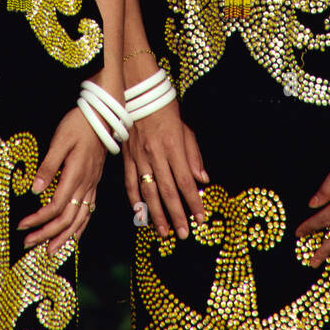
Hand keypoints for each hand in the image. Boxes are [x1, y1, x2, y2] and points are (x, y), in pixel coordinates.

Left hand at [18, 107, 105, 254]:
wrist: (102, 115)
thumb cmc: (79, 124)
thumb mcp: (60, 140)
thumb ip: (48, 166)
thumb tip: (35, 189)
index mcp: (76, 175)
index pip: (56, 206)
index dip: (39, 219)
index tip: (23, 225)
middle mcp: (86, 184)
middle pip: (67, 218)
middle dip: (47, 234)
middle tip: (29, 243)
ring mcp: (92, 185)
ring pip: (80, 219)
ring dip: (65, 237)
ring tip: (51, 251)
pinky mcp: (95, 182)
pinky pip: (89, 211)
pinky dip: (81, 227)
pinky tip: (74, 235)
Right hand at [124, 99, 207, 239]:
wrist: (141, 95)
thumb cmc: (166, 111)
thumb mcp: (186, 129)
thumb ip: (194, 156)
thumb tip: (202, 180)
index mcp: (174, 147)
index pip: (186, 181)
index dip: (193, 202)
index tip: (200, 218)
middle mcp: (156, 154)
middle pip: (167, 191)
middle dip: (176, 215)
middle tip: (183, 234)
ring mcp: (139, 157)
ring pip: (148, 191)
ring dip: (156, 214)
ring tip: (163, 231)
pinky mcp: (127, 157)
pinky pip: (130, 182)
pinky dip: (134, 200)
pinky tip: (140, 213)